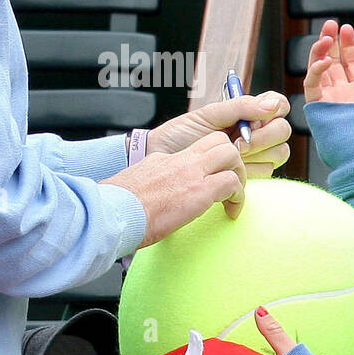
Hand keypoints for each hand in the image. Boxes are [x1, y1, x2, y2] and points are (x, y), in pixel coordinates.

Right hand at [101, 130, 246, 243]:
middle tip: (231, 185)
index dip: (211, 161)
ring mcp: (191, 173)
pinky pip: (232, 183)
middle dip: (232, 160)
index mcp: (164, 160)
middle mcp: (180, 161)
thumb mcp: (136, 187)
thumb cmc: (119, 208)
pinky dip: (238, 197)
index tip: (213, 180)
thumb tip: (153, 196)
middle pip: (218, 141)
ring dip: (239, 176)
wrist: (114, 213)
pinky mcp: (199, 190)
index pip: (196, 149)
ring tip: (233, 199)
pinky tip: (231, 212)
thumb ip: (150, 185)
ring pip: (231, 155)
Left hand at [147, 91, 290, 178]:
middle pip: (283, 131)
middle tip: (238, 143)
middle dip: (263, 137)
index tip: (251, 120)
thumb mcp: (208, 115)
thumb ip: (240, 106)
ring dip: (257, 154)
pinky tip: (232, 167)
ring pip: (279, 152)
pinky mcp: (250, 174)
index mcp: (247, 112)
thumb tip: (272, 104)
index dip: (273, 110)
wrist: (165, 160)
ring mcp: (255, 154)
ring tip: (232, 154)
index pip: (278, 105)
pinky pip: (267, 172)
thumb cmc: (181, 134)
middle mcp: (255, 131)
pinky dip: (252, 169)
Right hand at [305, 20, 353, 103]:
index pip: (350, 62)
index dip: (348, 44)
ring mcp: (331, 100)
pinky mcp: (319, 109)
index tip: (347, 27)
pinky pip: (311, 85)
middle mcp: (344, 94)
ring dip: (320, 51)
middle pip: (332, 62)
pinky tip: (325, 60)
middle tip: (330, 24)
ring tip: (326, 36)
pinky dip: (315, 70)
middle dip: (330, 41)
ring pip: (319, 70)